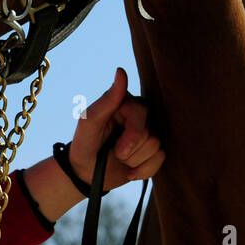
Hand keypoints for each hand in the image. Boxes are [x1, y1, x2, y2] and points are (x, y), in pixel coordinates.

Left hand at [67, 67, 164, 193]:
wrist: (86, 173)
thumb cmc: (85, 143)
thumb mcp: (89, 122)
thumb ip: (107, 99)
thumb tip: (121, 71)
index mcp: (124, 103)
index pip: (141, 113)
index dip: (132, 136)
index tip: (119, 150)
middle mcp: (139, 115)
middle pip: (151, 133)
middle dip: (130, 150)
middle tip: (112, 152)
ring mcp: (148, 132)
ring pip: (156, 147)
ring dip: (134, 160)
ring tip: (119, 158)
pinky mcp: (154, 150)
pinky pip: (160, 160)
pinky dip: (142, 170)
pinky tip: (129, 170)